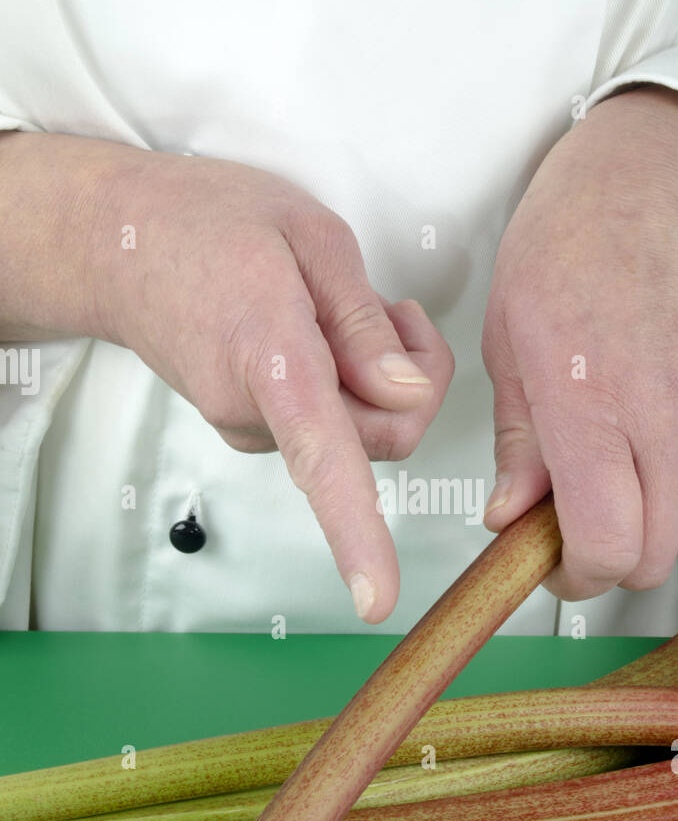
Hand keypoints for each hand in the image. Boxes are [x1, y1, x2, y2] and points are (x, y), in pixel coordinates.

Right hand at [0, 134, 453, 621]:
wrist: (116, 242)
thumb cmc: (208, 220)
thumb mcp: (308, 234)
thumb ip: (363, 320)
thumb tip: (407, 390)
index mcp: (270, 354)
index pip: (322, 456)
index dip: (356, 532)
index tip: (376, 599)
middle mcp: (253, 409)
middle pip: (382, 440)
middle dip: (417, 387)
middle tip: (397, 313)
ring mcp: (246, 426)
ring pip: (359, 436)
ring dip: (380, 382)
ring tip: (341, 312)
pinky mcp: (248, 429)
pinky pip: (328, 429)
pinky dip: (347, 389)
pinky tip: (318, 335)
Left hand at [481, 86, 677, 598]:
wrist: (656, 180)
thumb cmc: (570, 243)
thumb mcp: (508, 344)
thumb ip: (517, 447)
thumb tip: (509, 518)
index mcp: (591, 401)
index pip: (604, 545)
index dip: (574, 575)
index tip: (551, 564)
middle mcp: (667, 414)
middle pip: (651, 554)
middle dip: (607, 557)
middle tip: (569, 522)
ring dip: (642, 520)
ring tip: (604, 465)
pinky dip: (674, 481)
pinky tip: (642, 433)